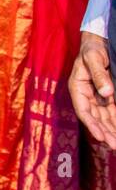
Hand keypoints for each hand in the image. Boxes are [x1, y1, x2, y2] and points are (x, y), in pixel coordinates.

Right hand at [70, 32, 115, 149]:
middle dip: (105, 133)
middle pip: (96, 118)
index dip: (92, 125)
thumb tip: (107, 92)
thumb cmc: (92, 49)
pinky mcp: (107, 96)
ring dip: (111, 131)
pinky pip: (112, 112)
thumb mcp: (93, 58)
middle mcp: (86, 96)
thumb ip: (99, 75)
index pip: (84, 111)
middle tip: (115, 146)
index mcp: (78, 88)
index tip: (102, 137)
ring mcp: (97, 97)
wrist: (98, 43)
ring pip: (104, 118)